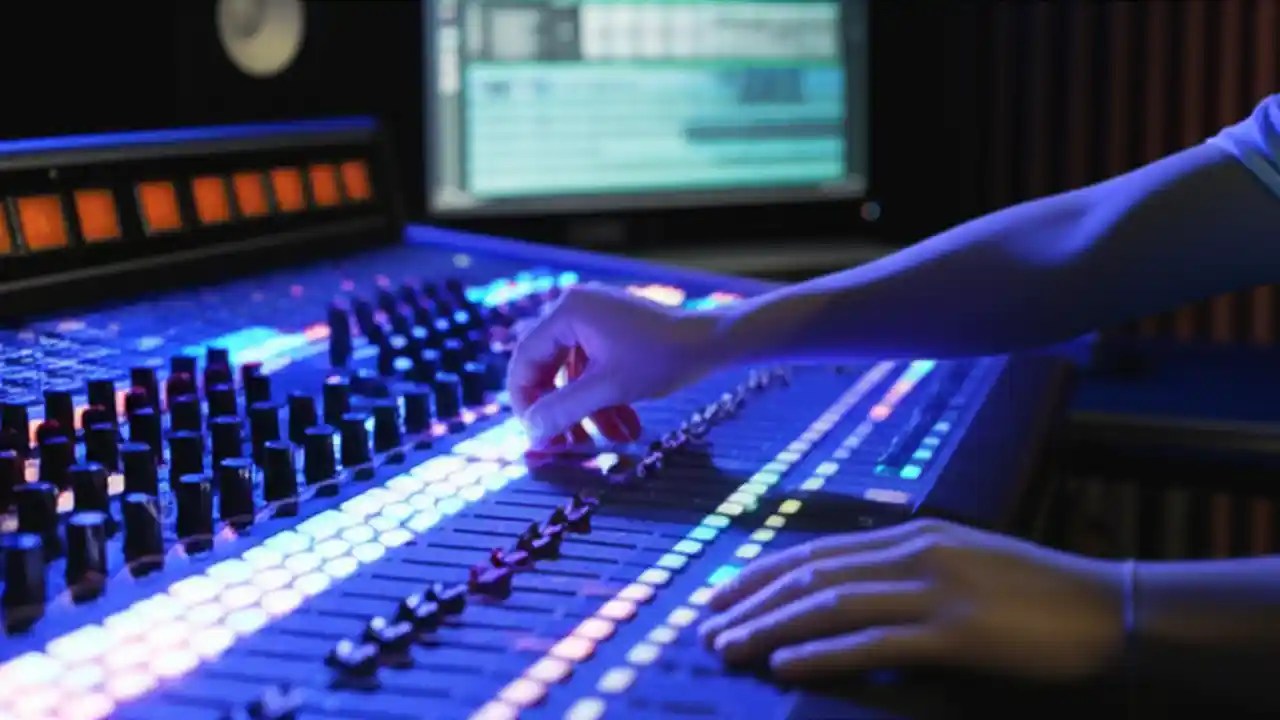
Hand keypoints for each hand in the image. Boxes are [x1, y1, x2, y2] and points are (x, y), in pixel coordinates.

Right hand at [506, 283, 723, 447]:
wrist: (715, 343)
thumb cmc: (661, 358)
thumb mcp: (607, 388)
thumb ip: (563, 410)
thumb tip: (529, 432)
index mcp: (567, 312)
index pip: (525, 359)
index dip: (525, 401)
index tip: (534, 434)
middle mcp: (576, 310)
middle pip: (549, 369)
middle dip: (562, 411)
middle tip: (564, 446)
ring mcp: (596, 321)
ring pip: (575, 376)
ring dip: (588, 412)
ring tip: (608, 442)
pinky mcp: (614, 333)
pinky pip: (596, 371)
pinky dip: (606, 399)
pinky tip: (626, 428)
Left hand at [698, 519, 1125, 683]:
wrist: (1109, 609)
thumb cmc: (1038, 593)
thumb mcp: (964, 563)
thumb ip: (909, 569)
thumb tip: (855, 586)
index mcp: (913, 536)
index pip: (819, 552)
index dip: (764, 573)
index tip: (723, 593)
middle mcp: (913, 555)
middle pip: (812, 575)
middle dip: (752, 601)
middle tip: (707, 626)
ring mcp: (932, 592)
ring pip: (830, 606)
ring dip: (771, 627)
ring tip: (728, 647)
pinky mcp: (953, 634)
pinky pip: (872, 643)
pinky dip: (821, 653)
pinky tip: (784, 666)